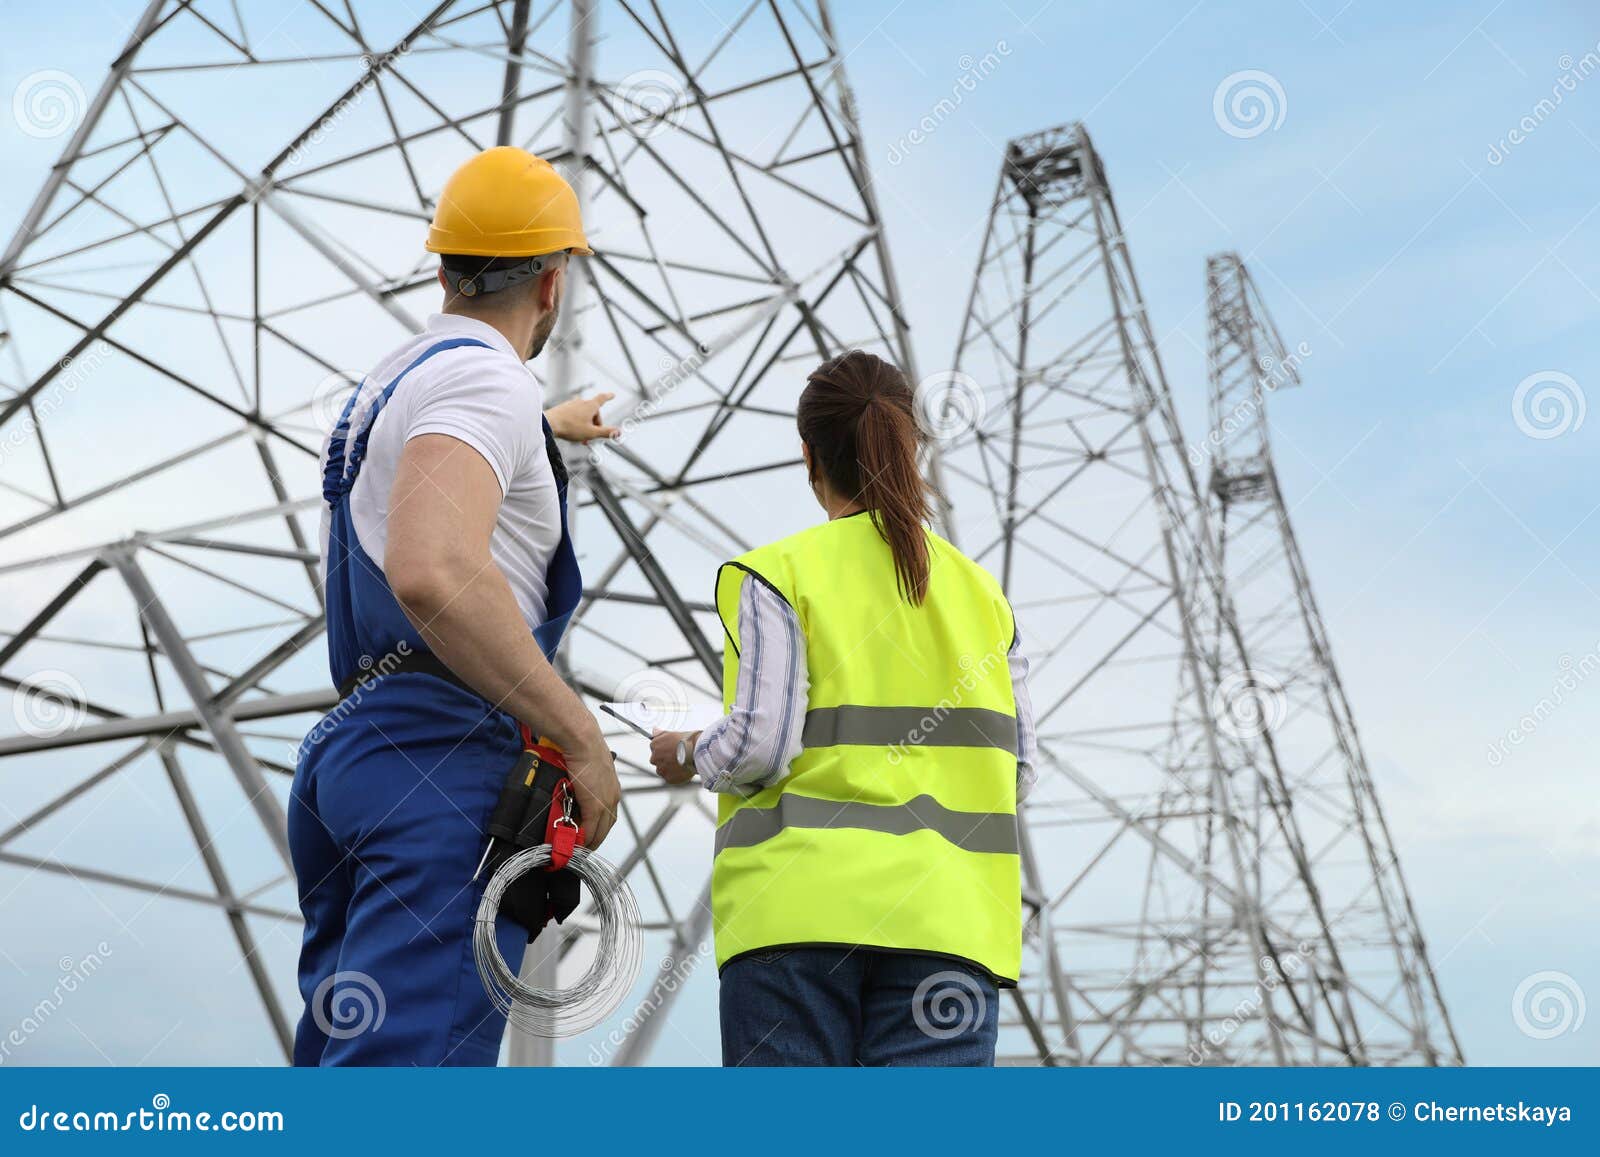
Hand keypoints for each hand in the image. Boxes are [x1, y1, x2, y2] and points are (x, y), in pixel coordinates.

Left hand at [545, 392, 619, 443]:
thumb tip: (618, 432)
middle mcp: (581, 402)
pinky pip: (574, 416)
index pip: (602, 399)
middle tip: (592, 438)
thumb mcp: (591, 433)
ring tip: (581, 438)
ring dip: (586, 426)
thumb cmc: (570, 428)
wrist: (549, 424)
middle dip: (595, 425)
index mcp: (590, 406)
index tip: (612, 394)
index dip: (608, 397)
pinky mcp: (563, 409)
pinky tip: (572, 432)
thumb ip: (606, 432)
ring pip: (583, 415)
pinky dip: (577, 424)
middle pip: (593, 412)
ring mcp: (571, 404)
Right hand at [564, 734, 619, 849]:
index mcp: (612, 788)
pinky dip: (585, 837)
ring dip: (590, 841)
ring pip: (600, 830)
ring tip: (579, 846)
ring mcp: (605, 802)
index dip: (599, 828)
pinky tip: (578, 841)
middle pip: (606, 826)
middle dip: (595, 838)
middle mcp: (613, 796)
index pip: (609, 816)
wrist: (583, 742)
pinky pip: (590, 828)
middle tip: (584, 845)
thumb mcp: (590, 770)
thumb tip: (577, 790)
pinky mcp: (595, 805)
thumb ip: (587, 784)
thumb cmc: (585, 749)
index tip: (590, 835)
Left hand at [649, 730, 696, 784]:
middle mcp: (655, 758)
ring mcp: (661, 769)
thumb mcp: (673, 733)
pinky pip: (670, 778)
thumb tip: (654, 730)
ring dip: (670, 768)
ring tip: (682, 764)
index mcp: (655, 745)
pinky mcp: (668, 778)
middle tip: (678, 757)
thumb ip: (661, 734)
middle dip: (666, 760)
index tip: (672, 750)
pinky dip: (676, 776)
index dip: (665, 749)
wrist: (696, 752)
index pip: (655, 748)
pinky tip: (684, 770)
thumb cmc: (688, 741)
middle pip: (658, 760)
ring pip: (663, 770)